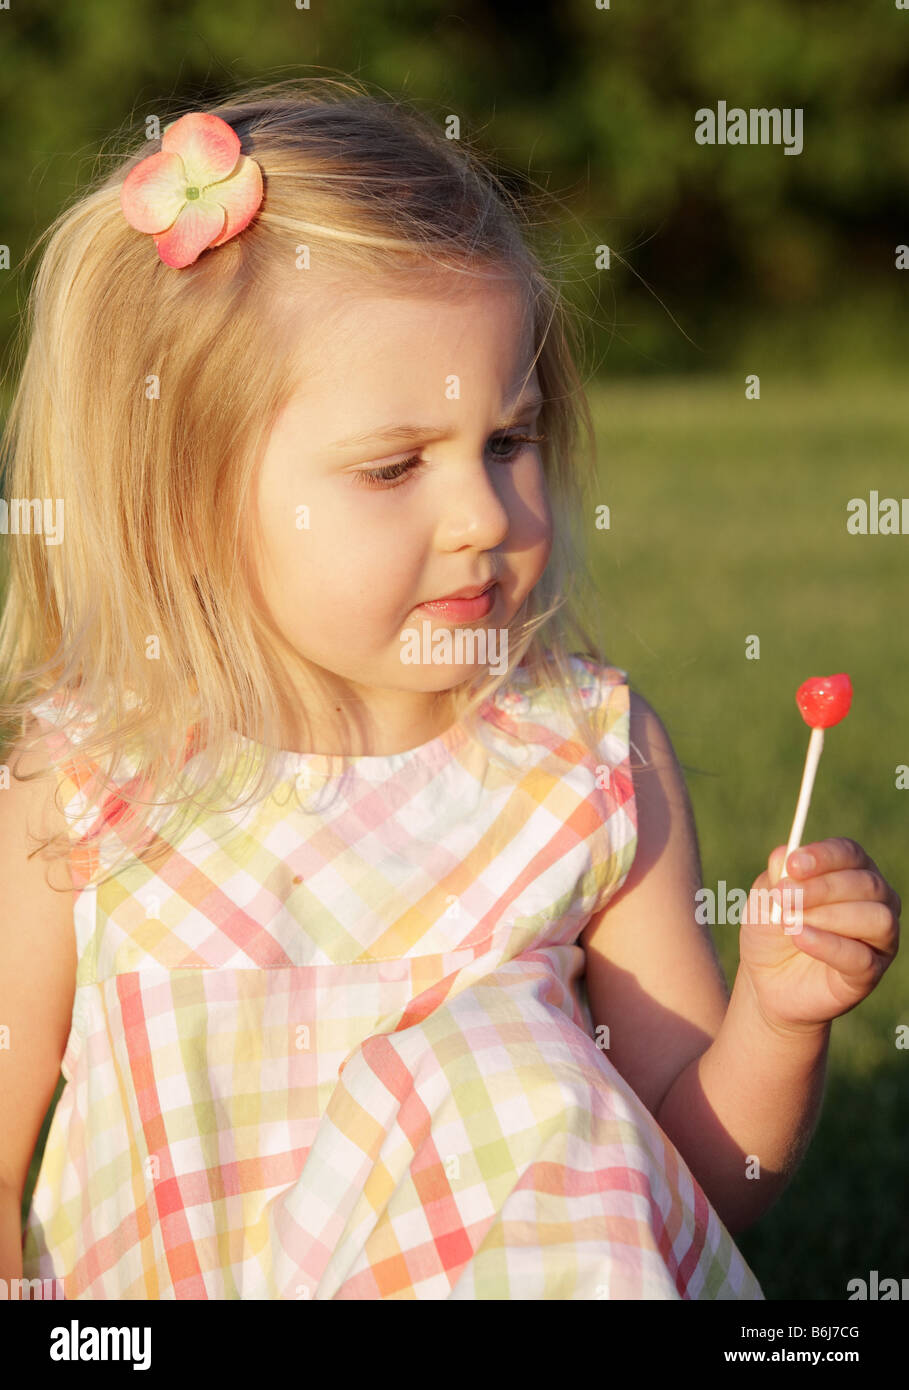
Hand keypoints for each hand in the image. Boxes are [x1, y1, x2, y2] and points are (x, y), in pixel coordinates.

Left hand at [738, 837, 900, 1035]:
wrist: (765, 979)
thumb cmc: (772, 929)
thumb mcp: (766, 898)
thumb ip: (776, 876)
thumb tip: (784, 853)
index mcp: (852, 872)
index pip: (850, 853)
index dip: (824, 856)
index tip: (793, 864)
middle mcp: (876, 901)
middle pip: (864, 883)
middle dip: (821, 888)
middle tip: (784, 895)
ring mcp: (879, 938)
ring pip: (874, 917)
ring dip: (828, 916)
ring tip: (789, 922)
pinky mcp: (870, 972)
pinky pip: (861, 957)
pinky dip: (829, 944)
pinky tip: (800, 938)